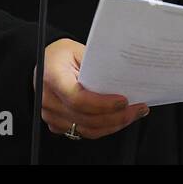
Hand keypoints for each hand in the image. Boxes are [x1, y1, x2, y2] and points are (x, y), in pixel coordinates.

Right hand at [33, 38, 148, 138]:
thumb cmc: (61, 54)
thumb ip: (97, 66)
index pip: (78, 98)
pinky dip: (103, 128)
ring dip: (113, 125)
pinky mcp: (57, 123)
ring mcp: (50, 114)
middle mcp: (48, 99)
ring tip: (132, 114)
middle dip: (116, 117)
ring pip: (86, 129)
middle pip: (85, 118)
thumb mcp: (79, 50)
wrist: (45, 62)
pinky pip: (82, 132)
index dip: (103, 104)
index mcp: (52, 77)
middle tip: (138, 109)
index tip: (124, 101)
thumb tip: (124, 78)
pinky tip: (117, 119)